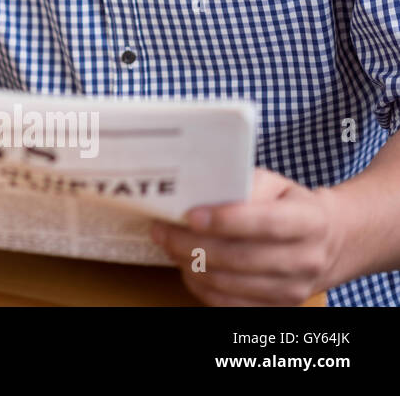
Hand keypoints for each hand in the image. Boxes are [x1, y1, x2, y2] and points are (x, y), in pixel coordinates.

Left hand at [149, 168, 348, 305]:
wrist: (327, 241)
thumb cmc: (288, 205)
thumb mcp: (275, 183)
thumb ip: (245, 183)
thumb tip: (201, 189)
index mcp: (309, 220)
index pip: (266, 223)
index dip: (226, 220)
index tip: (190, 215)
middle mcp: (306, 258)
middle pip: (242, 258)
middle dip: (193, 245)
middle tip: (162, 230)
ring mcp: (294, 288)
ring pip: (231, 284)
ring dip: (191, 265)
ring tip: (168, 246)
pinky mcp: (278, 307)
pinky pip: (231, 304)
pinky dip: (201, 287)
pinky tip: (186, 267)